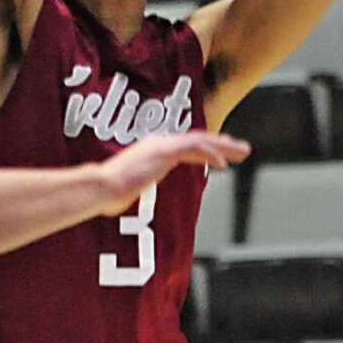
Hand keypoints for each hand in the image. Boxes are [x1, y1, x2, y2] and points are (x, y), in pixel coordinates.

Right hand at [96, 129, 248, 214]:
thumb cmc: (106, 195)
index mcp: (152, 150)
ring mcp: (161, 146)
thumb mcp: (127, 191)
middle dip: (222, 143)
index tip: (223, 154)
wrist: (100, 189)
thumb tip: (122, 203)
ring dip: (224, 146)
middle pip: (198, 139)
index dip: (207, 148)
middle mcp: (158, 143)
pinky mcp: (164, 152)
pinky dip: (211, 154)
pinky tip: (224, 163)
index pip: (186, 145)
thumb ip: (133, 192)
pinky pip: (194, 148)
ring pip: (201, 140)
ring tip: (243, 151)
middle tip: (241, 149)